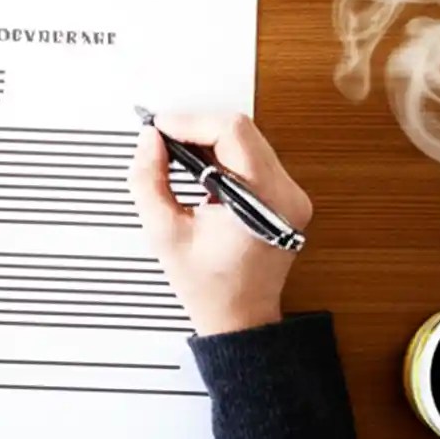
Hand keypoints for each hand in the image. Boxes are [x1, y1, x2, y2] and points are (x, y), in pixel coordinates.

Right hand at [128, 113, 311, 336]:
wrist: (239, 316)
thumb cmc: (210, 287)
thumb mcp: (164, 232)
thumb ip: (149, 181)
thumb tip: (150, 142)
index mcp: (264, 200)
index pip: (231, 132)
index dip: (190, 122)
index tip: (160, 128)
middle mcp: (286, 193)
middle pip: (241, 130)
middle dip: (196, 127)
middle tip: (162, 140)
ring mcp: (290, 194)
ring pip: (247, 139)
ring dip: (208, 140)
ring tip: (176, 156)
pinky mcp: (284, 196)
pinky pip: (251, 157)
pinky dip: (220, 155)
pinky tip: (198, 170)